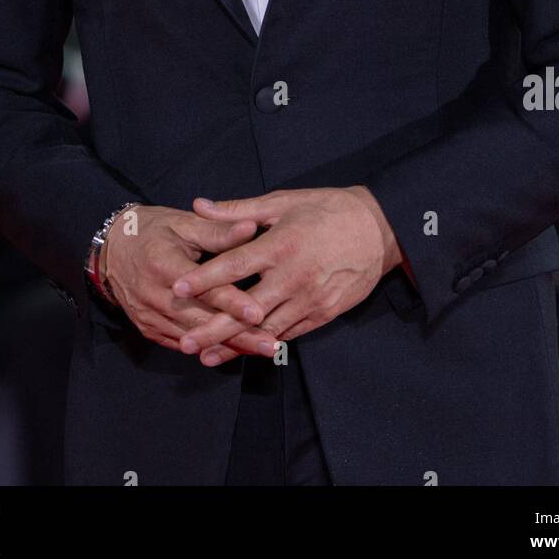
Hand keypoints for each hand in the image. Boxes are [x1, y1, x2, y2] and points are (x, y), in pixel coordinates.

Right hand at [102, 204, 280, 360]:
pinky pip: (180, 342)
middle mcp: (154, 295)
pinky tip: (233, 351)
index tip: (257, 312)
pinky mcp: (148, 328)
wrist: (112, 249)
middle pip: (201, 321)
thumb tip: (251, 227)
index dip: (231, 301)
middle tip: (270, 344)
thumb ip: (218, 230)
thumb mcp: (184, 223)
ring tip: (260, 349)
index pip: (202, 288)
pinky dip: (207, 348)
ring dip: (227, 346)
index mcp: (164, 265)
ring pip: (192, 338)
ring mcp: (149, 315)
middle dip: (238, 335)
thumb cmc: (153, 230)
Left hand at [171, 186, 403, 365]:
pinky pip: (289, 334)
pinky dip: (265, 344)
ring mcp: (309, 299)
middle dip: (214, 328)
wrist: (380, 230)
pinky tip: (245, 352)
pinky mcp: (323, 314)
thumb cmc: (327, 209)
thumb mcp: (283, 202)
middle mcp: (293, 276)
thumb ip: (239, 210)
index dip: (205, 279)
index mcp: (280, 245)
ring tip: (206, 356)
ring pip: (266, 329)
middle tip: (184, 343)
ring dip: (235, 345)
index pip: (235, 265)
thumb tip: (199, 205)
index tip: (177, 290)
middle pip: (246, 309)